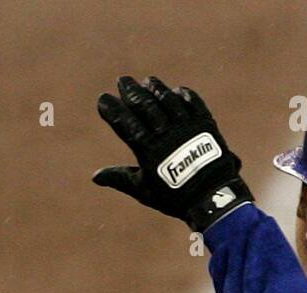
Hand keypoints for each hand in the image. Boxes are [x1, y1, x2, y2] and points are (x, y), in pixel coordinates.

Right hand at [93, 75, 252, 231]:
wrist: (211, 198)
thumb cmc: (173, 197)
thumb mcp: (144, 191)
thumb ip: (120, 178)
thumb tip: (95, 176)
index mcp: (149, 150)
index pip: (126, 124)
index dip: (113, 110)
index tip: (102, 99)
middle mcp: (166, 133)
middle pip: (145, 105)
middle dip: (132, 91)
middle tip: (122, 80)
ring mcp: (186, 126)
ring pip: (168, 99)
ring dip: (156, 88)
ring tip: (147, 81)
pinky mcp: (204, 124)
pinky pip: (193, 103)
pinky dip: (184, 95)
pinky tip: (176, 91)